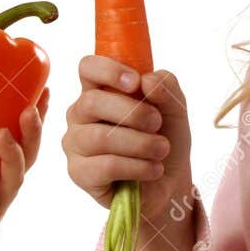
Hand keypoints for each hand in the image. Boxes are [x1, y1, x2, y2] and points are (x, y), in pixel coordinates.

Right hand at [61, 57, 194, 226]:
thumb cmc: (164, 138)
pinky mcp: (79, 173)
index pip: (88, 67)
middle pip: (92, 102)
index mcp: (98, 90)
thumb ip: (166, 86)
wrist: (170, 183)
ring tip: (162, 149)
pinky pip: (105, 166)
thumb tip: (146, 80)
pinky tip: (153, 169)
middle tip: (157, 123)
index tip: (135, 83)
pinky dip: (137, 167)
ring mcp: (75, 144)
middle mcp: (79, 114)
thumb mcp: (175, 108)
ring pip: (100, 137)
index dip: (108, 70)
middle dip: (133, 112)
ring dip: (140, 143)